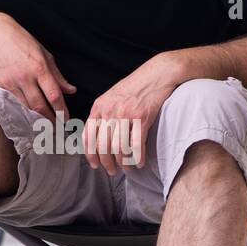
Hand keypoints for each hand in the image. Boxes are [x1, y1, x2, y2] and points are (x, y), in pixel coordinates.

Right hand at [0, 12, 75, 120]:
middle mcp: (25, 77)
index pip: (54, 95)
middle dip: (49, 120)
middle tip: (56, 128)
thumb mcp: (44, 54)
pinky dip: (20, 111)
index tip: (66, 119)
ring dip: (35, 119)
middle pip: (39, 106)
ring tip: (43, 125)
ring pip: (25, 108)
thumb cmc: (21, 42)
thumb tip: (70, 90)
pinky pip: (11, 103)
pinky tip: (26, 116)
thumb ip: (58, 75)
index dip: (61, 111)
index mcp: (39, 68)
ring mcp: (10, 82)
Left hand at [86, 54, 183, 174]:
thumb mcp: (113, 97)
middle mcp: (109, 111)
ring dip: (123, 163)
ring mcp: (125, 114)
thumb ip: (104, 114)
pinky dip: (137, 158)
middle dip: (107, 163)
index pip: (88, 136)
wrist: (158, 73)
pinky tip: (139, 163)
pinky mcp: (141, 117)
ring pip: (119, 148)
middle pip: (103, 146)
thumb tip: (99, 136)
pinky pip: (136, 145)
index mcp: (99, 106)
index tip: (95, 165)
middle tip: (112, 171)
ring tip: (127, 169)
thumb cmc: (136, 87)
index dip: (90, 154)